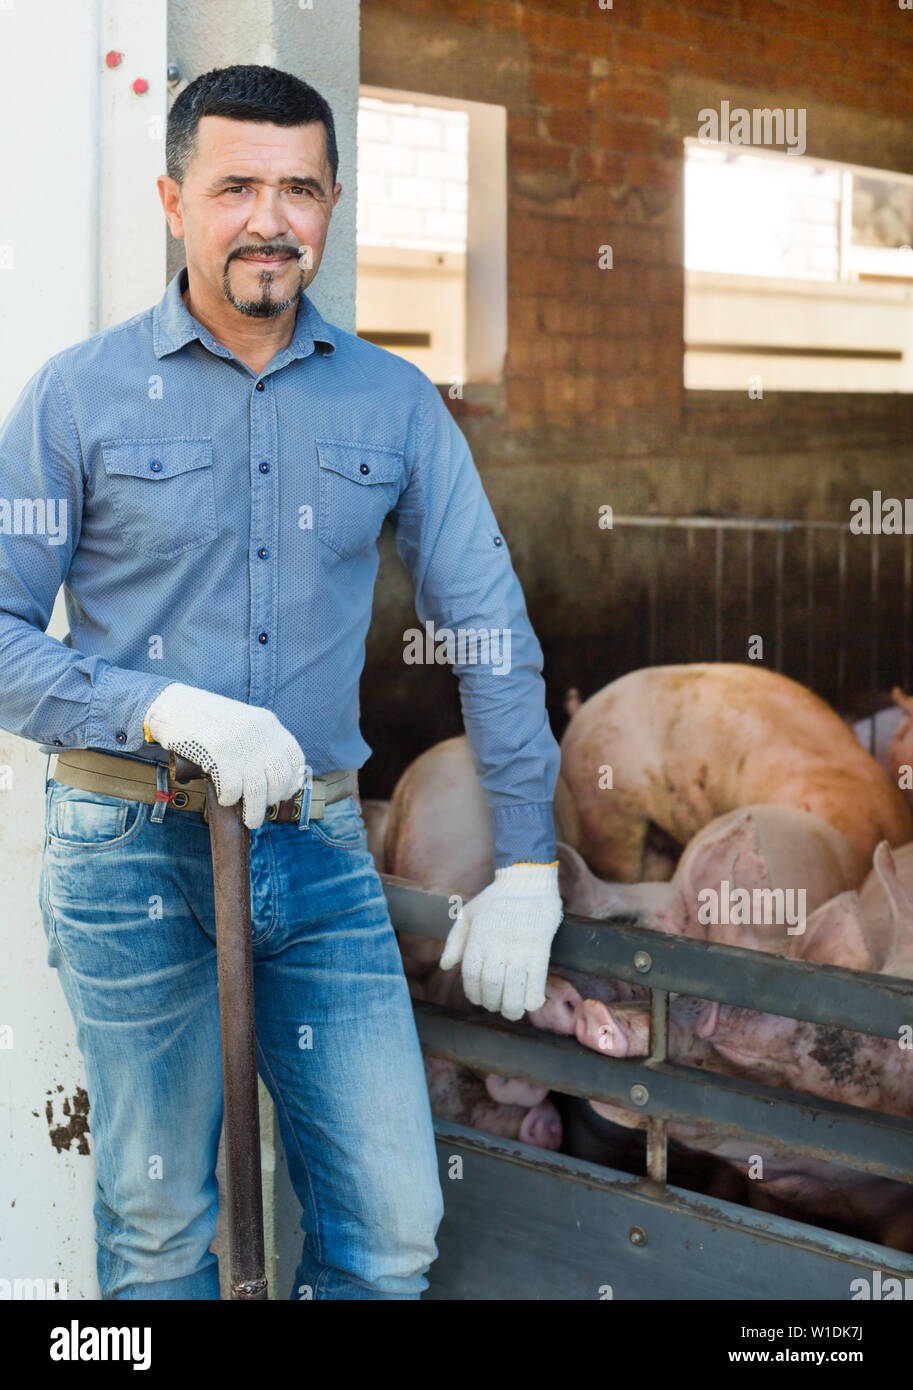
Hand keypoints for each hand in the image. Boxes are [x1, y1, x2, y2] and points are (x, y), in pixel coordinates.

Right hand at [144, 682, 304, 829]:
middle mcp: (259, 732)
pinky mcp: (219, 752)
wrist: (173, 705)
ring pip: (258, 790)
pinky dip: (229, 800)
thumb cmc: (205, 720)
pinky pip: (232, 790)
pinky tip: (224, 799)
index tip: (283, 794)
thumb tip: (271, 781)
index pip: (295, 758)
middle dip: (273, 800)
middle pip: (280, 777)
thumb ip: (258, 743)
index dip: (293, 782)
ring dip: (255, 812)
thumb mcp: (242, 723)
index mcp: (268, 723)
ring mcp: (240, 742)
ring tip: (250, 820)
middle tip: (261, 809)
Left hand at [439, 862, 561, 1020]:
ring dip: (512, 1007)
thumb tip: (445, 966)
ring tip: (512, 1011)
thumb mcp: (468, 914)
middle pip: (492, 985)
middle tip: (495, 1006)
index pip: (472, 975)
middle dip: (492, 1003)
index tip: (479, 999)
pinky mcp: (541, 948)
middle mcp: (498, 944)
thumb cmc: (495, 900)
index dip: (474, 993)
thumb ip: (454, 941)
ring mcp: (520, 947)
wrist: (527, 881)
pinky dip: (533, 998)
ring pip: (514, 989)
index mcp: (479, 936)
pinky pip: (537, 981)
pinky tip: (530, 1003)